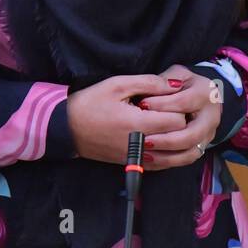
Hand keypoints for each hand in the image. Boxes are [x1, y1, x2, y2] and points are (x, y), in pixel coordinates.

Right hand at [65, 74, 186, 163]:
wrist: (67, 128)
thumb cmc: (91, 103)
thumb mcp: (118, 84)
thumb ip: (149, 83)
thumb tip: (176, 84)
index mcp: (138, 124)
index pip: (178, 120)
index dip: (180, 107)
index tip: (174, 98)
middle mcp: (141, 145)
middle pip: (179, 137)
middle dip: (181, 121)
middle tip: (174, 108)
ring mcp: (137, 158)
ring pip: (173, 154)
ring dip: (177, 138)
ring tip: (170, 122)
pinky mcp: (133, 164)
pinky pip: (162, 163)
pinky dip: (169, 152)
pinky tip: (165, 137)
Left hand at [134, 64, 224, 169]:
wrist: (199, 95)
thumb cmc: (183, 84)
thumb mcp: (175, 74)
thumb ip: (163, 81)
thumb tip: (149, 92)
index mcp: (205, 93)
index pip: (182, 103)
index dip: (161, 105)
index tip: (141, 107)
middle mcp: (211, 116)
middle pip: (190, 134)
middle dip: (166, 139)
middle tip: (144, 140)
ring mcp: (208, 134)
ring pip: (190, 151)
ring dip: (166, 154)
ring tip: (145, 151)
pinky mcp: (202, 146)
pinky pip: (186, 159)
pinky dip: (168, 161)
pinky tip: (150, 158)